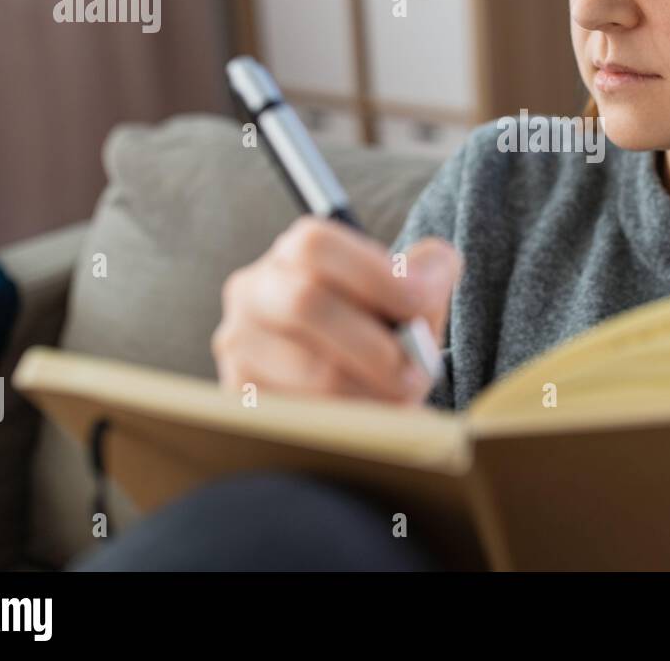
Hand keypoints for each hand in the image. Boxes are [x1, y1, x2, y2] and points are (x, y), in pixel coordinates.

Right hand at [211, 217, 461, 403]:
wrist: (353, 382)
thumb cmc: (383, 329)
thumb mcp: (409, 292)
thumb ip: (430, 270)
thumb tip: (427, 280)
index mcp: (292, 253)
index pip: (316, 246)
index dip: (373, 273)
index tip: (420, 303)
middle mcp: (253, 293)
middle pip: (304, 303)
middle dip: (375, 345)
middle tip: (417, 373)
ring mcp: (239, 348)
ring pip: (309, 372)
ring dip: (371, 392)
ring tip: (402, 401)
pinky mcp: (242, 400)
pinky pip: (302, 416)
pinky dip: (351, 423)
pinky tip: (373, 422)